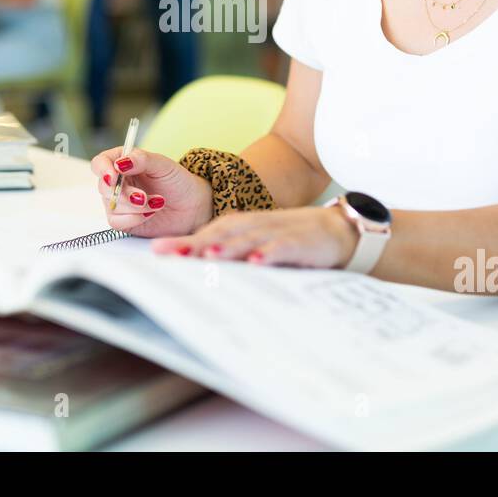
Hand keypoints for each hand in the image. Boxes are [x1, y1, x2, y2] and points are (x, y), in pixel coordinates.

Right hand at [89, 147, 212, 237]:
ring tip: (158, 202)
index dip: (103, 169)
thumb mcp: (163, 164)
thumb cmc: (178, 181)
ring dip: (135, 206)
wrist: (192, 205)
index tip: (114, 176)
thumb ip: (141, 159)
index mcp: (123, 163)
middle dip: (124, 193)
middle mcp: (118, 182)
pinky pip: (117, 222)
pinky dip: (135, 218)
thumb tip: (120, 163)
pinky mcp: (124, 220)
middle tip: (143, 196)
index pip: (100, 163)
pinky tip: (151, 213)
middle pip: (104, 187)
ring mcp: (120, 202)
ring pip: (112, 205)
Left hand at [149, 205, 358, 268]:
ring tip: (207, 255)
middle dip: (196, 243)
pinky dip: (270, 253)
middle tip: (169, 253)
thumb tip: (196, 270)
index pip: (211, 231)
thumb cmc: (294, 241)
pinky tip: (257, 261)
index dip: (185, 239)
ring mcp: (280, 232)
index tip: (157, 251)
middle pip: (223, 231)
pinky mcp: (302, 243)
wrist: (340, 232)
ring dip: (228, 246)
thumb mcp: (260, 246)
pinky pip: (284, 247)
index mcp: (245, 226)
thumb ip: (234, 255)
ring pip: (250, 237)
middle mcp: (258, 225)